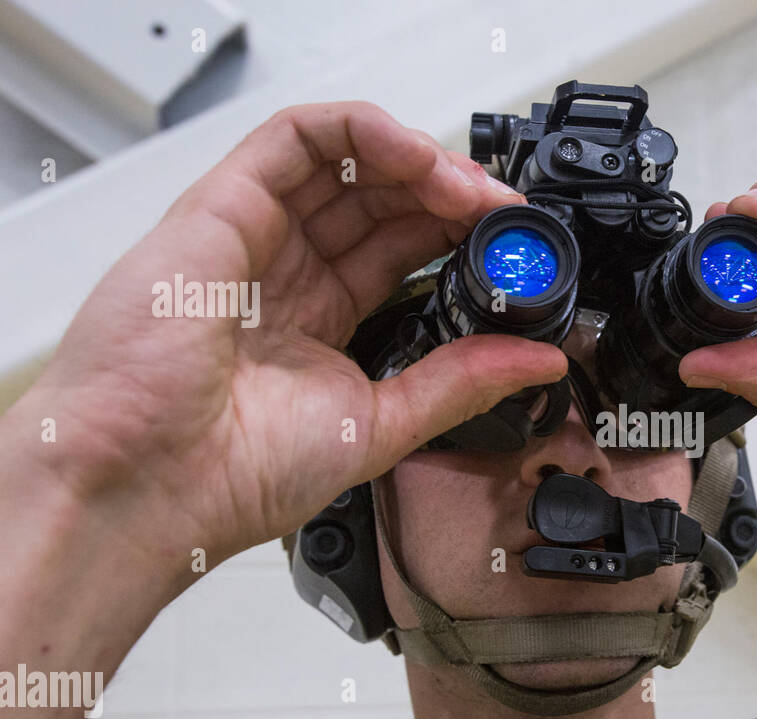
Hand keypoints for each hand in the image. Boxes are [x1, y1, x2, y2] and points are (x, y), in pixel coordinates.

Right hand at [12, 102, 567, 575]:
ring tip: (473, 191)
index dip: (459, 238)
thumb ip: (461, 382)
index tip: (514, 248)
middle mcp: (286, 271)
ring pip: (346, 161)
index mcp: (319, 319)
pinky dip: (365, 133)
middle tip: (506, 215)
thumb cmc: (235, 470)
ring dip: (421, 163)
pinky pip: (297, 138)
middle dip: (452, 198)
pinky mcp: (221, 205)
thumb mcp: (381, 421)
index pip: (401, 253)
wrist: (155, 486)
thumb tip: (539, 361)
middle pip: (381, 202)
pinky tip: (420, 162)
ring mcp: (254, 235)